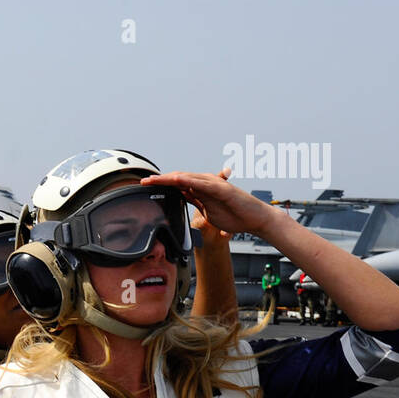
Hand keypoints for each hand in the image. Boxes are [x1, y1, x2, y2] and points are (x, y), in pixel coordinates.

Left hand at [147, 171, 279, 238]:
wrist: (254, 219)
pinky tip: (177, 180)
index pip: (178, 185)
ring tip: (154, 179)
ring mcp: (214, 185)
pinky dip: (189, 181)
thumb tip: (184, 203)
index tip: (146, 186)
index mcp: (202, 190)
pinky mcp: (222, 189)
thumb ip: (197, 204)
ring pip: (187, 178)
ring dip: (169, 178)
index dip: (162, 185)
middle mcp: (206, 184)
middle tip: (143, 181)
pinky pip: (202, 184)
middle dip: (160, 180)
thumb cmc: (235, 216)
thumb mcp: (208, 211)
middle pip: (179, 179)